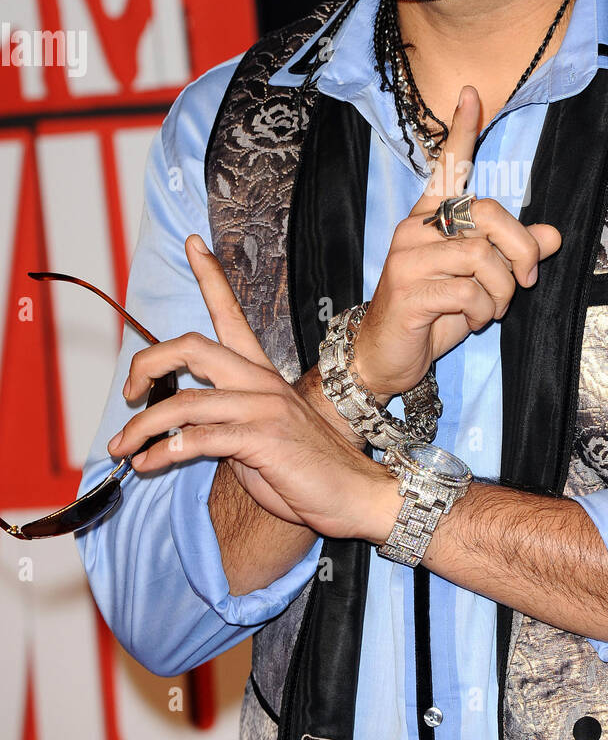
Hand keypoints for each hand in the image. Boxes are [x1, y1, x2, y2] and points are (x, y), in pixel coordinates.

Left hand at [105, 235, 391, 539]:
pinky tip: (148, 464)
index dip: (210, 276)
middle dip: (147, 362)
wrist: (352, 494)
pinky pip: (195, 441)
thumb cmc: (306, 468)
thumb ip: (223, 421)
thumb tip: (179, 428)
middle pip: (192, 347)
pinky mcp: (260, 439)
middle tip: (129, 390)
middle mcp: (260, 382)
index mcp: (261, 374)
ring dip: (142, 427)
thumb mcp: (260, 434)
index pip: (232, 315)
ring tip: (123, 447)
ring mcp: (262, 408)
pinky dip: (162, 454)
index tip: (193, 245)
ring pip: (184, 402)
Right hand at [352, 84, 561, 400]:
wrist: (388, 356)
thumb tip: (554, 236)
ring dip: (502, 292)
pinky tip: (471, 321)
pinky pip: (469, 292)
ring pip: (482, 257)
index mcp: (430, 218)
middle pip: (488, 215)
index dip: (462, 132)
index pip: (448, 168)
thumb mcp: (481, 281)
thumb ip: (512, 254)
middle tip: (525, 283)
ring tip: (491, 309)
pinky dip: (484, 312)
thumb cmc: (435, 312)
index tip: (472, 94)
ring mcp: (407, 257)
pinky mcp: (409, 289)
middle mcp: (415, 229)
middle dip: (521, 252)